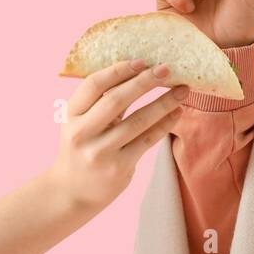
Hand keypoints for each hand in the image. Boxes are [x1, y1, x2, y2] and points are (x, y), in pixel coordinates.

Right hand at [46, 60, 186, 211]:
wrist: (72, 192)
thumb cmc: (83, 147)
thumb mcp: (81, 122)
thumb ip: (101, 101)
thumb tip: (139, 70)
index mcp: (71, 115)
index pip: (94, 85)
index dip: (119, 70)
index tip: (142, 61)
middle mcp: (82, 132)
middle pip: (116, 100)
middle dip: (145, 82)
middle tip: (167, 69)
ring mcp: (100, 151)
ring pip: (138, 121)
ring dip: (164, 102)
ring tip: (183, 90)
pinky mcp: (119, 167)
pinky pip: (147, 140)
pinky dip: (165, 124)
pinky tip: (177, 112)